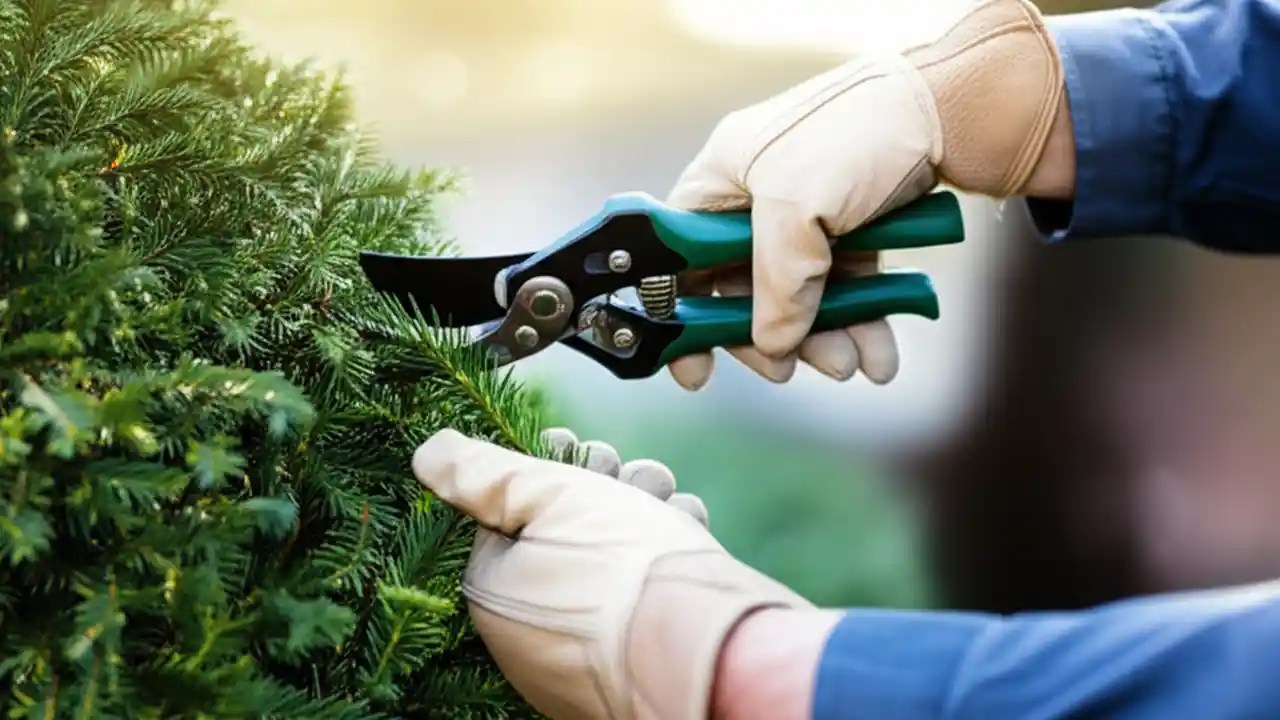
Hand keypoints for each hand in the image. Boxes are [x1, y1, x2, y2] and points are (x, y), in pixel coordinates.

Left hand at [410, 427, 812, 718]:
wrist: (701, 647)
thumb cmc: (615, 565)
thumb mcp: (539, 494)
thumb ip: (480, 471)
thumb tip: (428, 454)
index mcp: (495, 597)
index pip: (507, 514)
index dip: (545, 471)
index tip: (573, 448)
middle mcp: (533, 636)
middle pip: (562, 533)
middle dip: (598, 485)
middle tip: (619, 471)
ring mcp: (588, 655)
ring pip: (610, 558)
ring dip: (638, 507)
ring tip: (659, 496)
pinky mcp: (639, 660)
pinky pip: (644, 595)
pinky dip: (664, 553)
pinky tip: (683, 523)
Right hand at [664, 0, 1067, 390]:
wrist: (961, 110)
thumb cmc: (861, 133)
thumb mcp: (795, 207)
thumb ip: (775, 283)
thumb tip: (774, 342)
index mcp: (724, 176)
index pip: (681, 254)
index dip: (681, 311)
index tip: (694, 365)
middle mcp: (761, 197)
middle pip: (742, 286)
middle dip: (766, 334)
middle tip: (784, 369)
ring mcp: (812, 215)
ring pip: (801, 297)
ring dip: (822, 340)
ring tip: (848, 365)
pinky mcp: (858, 229)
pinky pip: (847, 289)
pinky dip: (861, 325)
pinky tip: (878, 359)